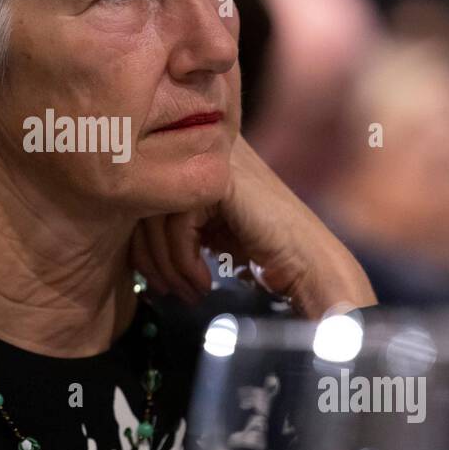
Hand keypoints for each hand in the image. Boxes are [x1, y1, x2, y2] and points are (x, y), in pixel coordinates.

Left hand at [130, 134, 375, 317]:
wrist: (320, 271)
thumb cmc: (274, 261)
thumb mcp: (215, 237)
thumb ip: (178, 228)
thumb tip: (128, 237)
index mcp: (203, 167)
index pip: (146, 192)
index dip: (145, 243)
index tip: (160, 282)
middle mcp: (206, 157)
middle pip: (143, 199)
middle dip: (150, 256)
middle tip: (168, 292)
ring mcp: (215, 165)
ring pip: (154, 210)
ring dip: (167, 264)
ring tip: (189, 292)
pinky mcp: (223, 181)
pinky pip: (175, 217)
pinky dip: (181, 258)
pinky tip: (204, 281)